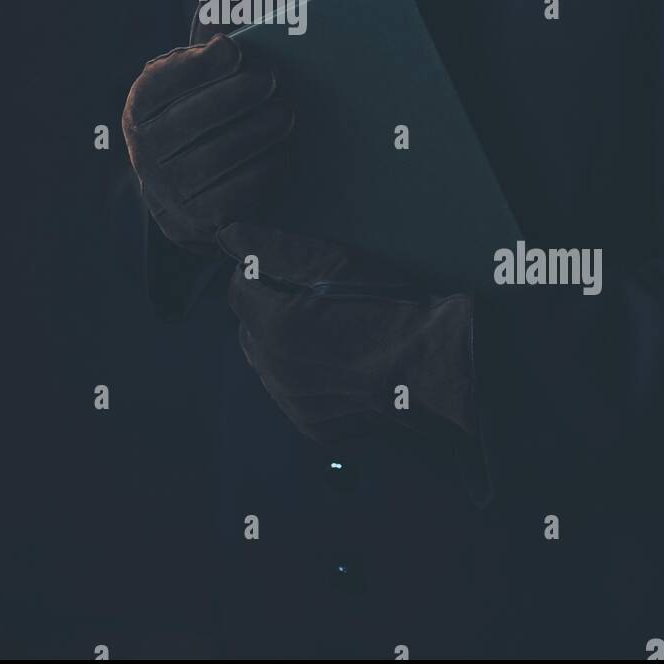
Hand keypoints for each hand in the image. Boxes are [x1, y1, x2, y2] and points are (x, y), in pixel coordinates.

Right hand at [121, 0, 293, 253]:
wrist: (187, 197)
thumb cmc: (196, 119)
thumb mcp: (193, 80)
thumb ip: (207, 39)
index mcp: (139, 108)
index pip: (161, 83)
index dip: (197, 64)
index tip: (234, 47)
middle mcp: (145, 151)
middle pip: (195, 118)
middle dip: (238, 95)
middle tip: (273, 79)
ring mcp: (170, 190)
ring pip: (220, 155)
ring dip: (259, 131)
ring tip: (286, 112)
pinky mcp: (200, 222)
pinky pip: (238, 191)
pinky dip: (265, 168)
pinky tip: (284, 150)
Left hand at [217, 221, 476, 447]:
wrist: (436, 364)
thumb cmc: (388, 304)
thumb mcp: (333, 261)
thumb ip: (273, 247)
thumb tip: (226, 235)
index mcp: (272, 326)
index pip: (238, 290)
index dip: (258, 273)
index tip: (285, 268)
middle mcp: (274, 370)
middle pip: (248, 330)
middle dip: (265, 310)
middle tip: (308, 297)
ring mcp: (293, 404)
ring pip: (267, 365)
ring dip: (281, 346)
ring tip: (324, 331)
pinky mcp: (315, 428)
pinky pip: (292, 397)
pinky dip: (303, 379)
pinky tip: (336, 365)